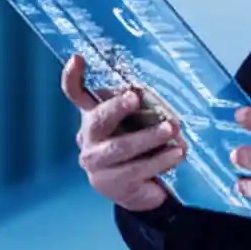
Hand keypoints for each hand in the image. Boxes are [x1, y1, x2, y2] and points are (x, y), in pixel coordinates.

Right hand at [62, 54, 186, 212]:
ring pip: (121, 148)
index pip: (76, 94)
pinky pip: (137, 170)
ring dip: (149, 137)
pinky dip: (160, 160)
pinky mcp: (112, 185)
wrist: (141, 191)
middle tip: (135, 97)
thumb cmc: (141, 147)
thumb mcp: (141, 123)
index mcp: (94, 116)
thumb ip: (144, 109)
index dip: (73, 77)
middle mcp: (89, 139)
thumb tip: (162, 102)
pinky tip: (177, 153)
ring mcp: (97, 164)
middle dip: (116, 107)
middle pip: (98, 120)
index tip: (78, 58)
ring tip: (172, 129)